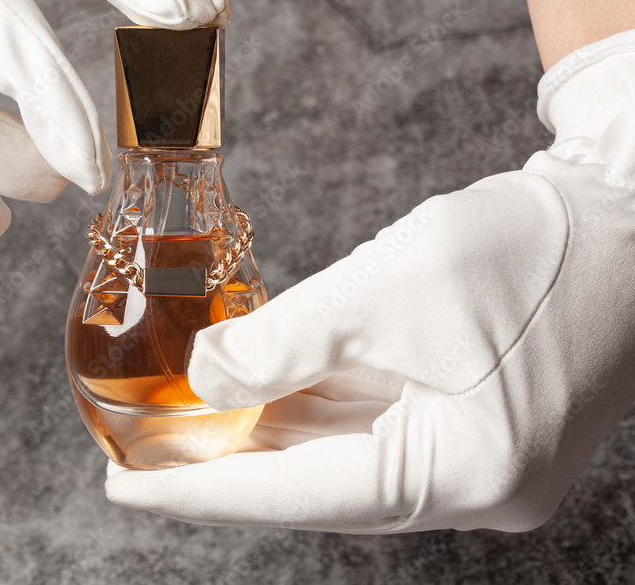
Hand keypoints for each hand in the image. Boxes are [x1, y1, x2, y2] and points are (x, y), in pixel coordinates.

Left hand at [106, 33, 634, 532]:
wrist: (625, 216)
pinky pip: (367, 431)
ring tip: (176, 427)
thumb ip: (284, 344)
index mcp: (463, 471)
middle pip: (314, 484)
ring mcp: (472, 461)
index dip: (202, 491)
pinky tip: (247, 399)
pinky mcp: (468, 427)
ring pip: (337, 458)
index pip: (300, 493)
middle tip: (137, 456)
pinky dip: (304, 413)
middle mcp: (469, 486)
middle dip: (223, 466)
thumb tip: (205, 381)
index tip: (124, 490)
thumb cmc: (529, 249)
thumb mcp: (386, 290)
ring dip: (259, 438)